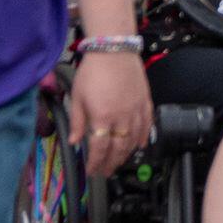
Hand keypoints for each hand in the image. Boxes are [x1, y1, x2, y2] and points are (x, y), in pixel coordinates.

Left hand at [67, 50, 152, 178]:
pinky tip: (139, 146)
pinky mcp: (145, 102)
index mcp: (102, 117)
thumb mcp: (77, 97)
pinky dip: (143, 138)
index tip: (91, 170)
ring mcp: (136, 110)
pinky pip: (147, 125)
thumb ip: (78, 122)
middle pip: (118, 148)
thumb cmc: (93, 71)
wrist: (114, 50)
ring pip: (134, 140)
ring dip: (126, 155)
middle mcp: (122, 117)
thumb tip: (75, 141)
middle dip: (111, 163)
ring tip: (119, 162)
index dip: (95, 162)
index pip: (100, 148)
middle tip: (105, 172)